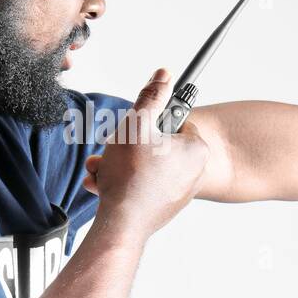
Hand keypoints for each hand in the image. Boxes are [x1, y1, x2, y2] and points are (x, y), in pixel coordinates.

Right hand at [81, 67, 209, 238]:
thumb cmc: (130, 175)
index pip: (174, 121)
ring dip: (118, 164)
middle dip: (126, 146)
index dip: (148, 121)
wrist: (122, 224)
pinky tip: (105, 185)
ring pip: (144, 166)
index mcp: (195, 149)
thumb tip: (164, 74)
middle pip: (156, 145)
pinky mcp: (164, 208)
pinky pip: (142, 186)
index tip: (134, 128)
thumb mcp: (136, 123)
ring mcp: (179, 192)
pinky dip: (123, 183)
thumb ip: (151, 96)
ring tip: (101, 168)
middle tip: (111, 149)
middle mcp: (194, 172)